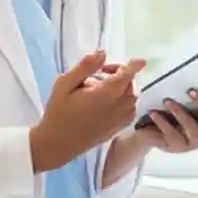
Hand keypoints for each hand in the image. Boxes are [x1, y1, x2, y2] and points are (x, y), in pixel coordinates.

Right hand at [30, 51, 146, 171]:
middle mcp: (118, 107)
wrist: (57, 144)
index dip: (134, 65)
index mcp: (106, 94)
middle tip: (99, 73)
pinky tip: (106, 102)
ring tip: (99, 88)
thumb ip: (85, 67)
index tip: (140, 60)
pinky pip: (129, 109)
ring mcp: (120, 119)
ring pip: (131, 97)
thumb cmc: (58, 112)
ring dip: (121, 87)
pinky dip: (124, 100)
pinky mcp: (118, 128)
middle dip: (120, 73)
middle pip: (130, 84)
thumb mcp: (65, 84)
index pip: (128, 74)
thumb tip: (102, 53)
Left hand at [135, 85, 197, 153]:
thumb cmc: (170, 109)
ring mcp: (193, 141)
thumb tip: (178, 64)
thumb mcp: (182, 96)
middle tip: (191, 90)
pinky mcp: (176, 147)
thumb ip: (191, 84)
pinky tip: (154, 113)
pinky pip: (172, 135)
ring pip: (193, 129)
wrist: (147, 130)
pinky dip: (163, 122)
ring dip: (180, 113)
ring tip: (167, 101)